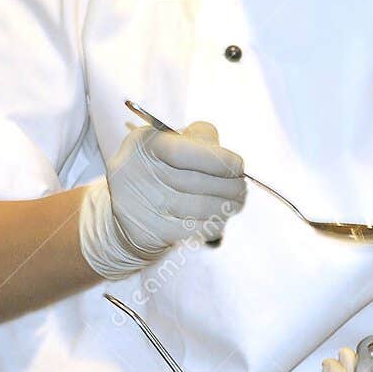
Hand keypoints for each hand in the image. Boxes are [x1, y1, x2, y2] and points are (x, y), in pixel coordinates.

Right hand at [80, 121, 246, 278]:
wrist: (130, 215)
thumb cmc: (159, 172)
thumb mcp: (171, 144)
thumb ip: (198, 140)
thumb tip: (226, 157)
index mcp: (143, 144)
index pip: (184, 151)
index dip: (219, 160)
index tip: (239, 166)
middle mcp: (136, 173)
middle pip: (197, 181)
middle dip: (229, 186)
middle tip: (242, 189)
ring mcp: (141, 205)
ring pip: (201, 206)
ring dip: (226, 206)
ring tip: (235, 203)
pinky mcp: (150, 232)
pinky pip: (196, 229)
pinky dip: (215, 224)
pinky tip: (219, 219)